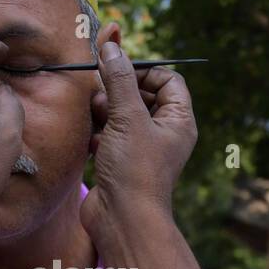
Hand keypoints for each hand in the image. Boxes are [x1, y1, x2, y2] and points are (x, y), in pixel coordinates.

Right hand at [80, 39, 197, 241]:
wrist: (122, 220)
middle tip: (101, 92)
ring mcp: (141, 148)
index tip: (120, 70)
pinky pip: (109, 134)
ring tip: (95, 114)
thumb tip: (111, 48)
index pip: (168, 80)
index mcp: (178, 121)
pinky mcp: (121, 161)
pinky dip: (98, 131)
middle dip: (119, 89)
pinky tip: (91, 137)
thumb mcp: (128, 117)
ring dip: (105, 109)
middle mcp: (164, 133)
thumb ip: (119, 80)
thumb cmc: (135, 170)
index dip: (144, 70)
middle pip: (142, 94)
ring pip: (122, 114)